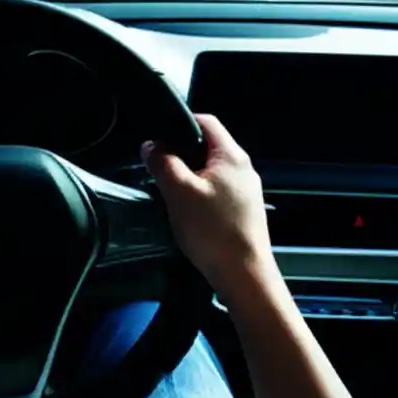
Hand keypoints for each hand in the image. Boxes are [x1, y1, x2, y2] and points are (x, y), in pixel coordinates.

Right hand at [142, 114, 274, 298]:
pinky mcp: (243, 212)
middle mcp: (243, 170)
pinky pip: (217, 193)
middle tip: (161, 170)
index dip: (180, 123)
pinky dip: (199, 197)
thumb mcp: (178, 192)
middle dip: (181, 155)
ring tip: (173, 196)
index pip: (206, 121)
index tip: (160, 137)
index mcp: (232, 156)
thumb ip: (162, 163)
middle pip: (207, 147)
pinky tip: (189, 215)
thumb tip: (151, 146)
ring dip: (189, 179)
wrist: (244, 276)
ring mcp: (245, 192)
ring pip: (210, 172)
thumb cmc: (216, 233)